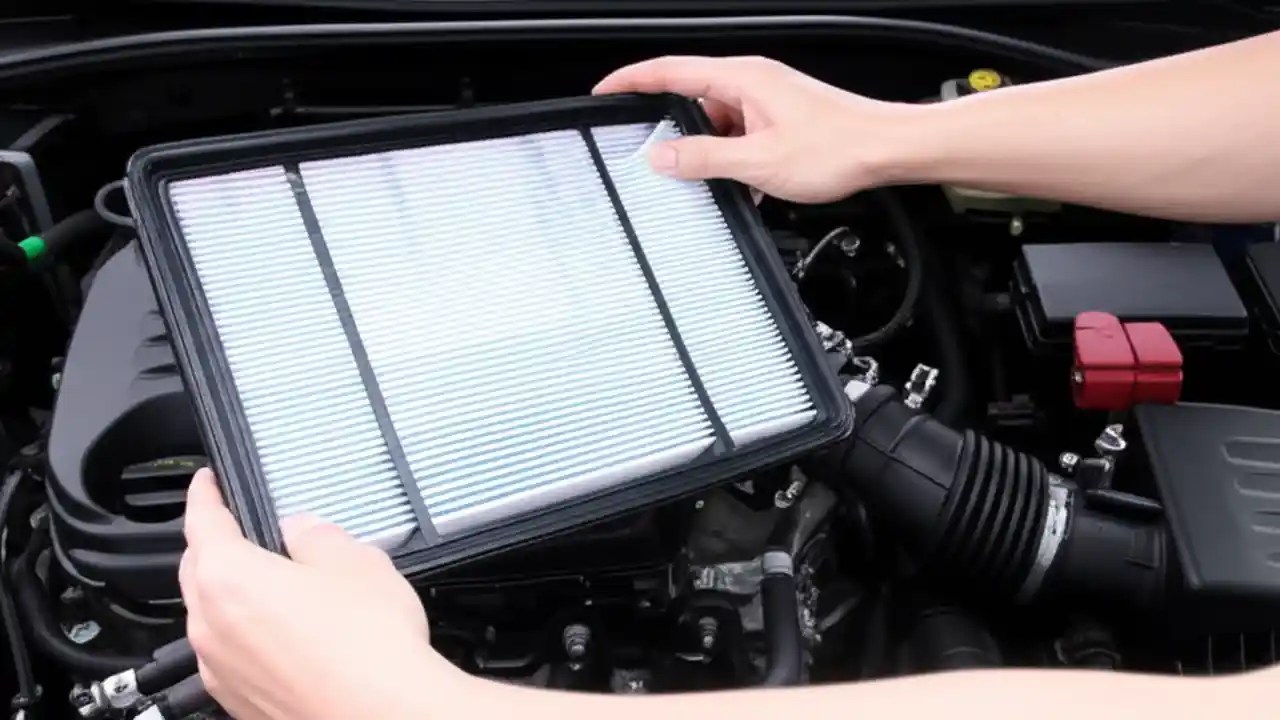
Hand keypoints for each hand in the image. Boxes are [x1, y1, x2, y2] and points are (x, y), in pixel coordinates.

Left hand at [179, 469, 468, 719]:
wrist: (384, 715)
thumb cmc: (367, 646)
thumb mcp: (354, 561)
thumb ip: (317, 537)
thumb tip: (301, 532)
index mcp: (228, 578)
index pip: (201, 522)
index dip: (203, 494)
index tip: (206, 482)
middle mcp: (211, 627)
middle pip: (197, 572)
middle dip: (214, 546)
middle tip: (242, 530)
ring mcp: (222, 672)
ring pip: (211, 618)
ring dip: (231, 597)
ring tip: (279, 588)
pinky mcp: (240, 704)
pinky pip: (231, 657)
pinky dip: (247, 638)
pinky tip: (290, 636)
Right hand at [593, 56, 919, 202]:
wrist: (886, 149)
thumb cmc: (838, 146)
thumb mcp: (759, 162)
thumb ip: (705, 158)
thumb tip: (663, 157)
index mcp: (742, 79)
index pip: (670, 71)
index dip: (632, 80)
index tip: (605, 92)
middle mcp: (752, 82)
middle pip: (692, 100)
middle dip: (673, 132)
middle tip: (656, 159)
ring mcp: (767, 101)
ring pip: (717, 124)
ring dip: (711, 154)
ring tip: (715, 181)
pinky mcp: (779, 119)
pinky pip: (740, 137)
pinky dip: (734, 160)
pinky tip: (744, 186)